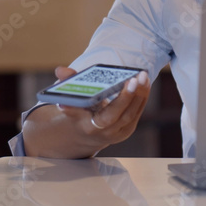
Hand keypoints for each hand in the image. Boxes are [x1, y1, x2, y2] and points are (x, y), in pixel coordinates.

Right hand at [23, 67, 151, 158]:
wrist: (85, 135)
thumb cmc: (78, 112)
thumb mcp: (70, 100)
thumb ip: (67, 83)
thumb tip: (61, 70)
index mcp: (87, 126)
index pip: (98, 118)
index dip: (102, 104)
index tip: (109, 91)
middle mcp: (103, 133)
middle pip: (118, 115)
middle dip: (128, 96)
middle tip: (136, 78)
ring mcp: (117, 133)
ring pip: (131, 114)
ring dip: (140, 94)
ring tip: (143, 76)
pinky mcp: (127, 130)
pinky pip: (137, 112)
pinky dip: (142, 97)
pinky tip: (145, 83)